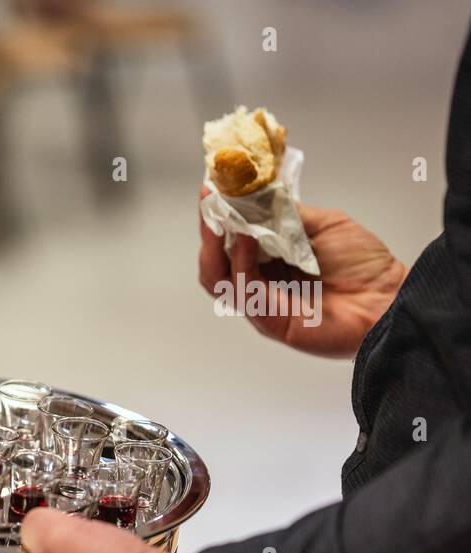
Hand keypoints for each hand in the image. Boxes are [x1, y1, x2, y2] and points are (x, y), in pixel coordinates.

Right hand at [198, 187, 406, 357]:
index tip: (212, 189)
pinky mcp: (267, 319)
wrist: (387, 300)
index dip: (219, 216)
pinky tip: (247, 238)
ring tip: (221, 218)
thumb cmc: (364, 267)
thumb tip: (254, 196)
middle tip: (208, 202)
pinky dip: (240, 261)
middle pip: (214, 259)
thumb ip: (288, 215)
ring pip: (216, 277)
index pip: (231, 239)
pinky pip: (243, 288)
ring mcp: (260, 302)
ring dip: (215, 245)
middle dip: (208, 230)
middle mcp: (260, 281)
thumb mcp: (324, 224)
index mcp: (271, 259)